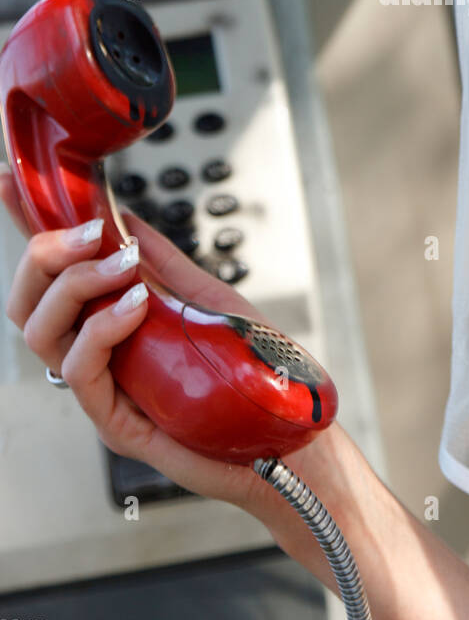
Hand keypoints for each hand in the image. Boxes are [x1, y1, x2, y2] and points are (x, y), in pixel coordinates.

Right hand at [0, 166, 328, 518]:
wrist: (290, 437)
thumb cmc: (254, 373)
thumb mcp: (206, 299)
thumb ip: (163, 264)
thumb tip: (125, 218)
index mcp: (110, 325)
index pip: (53, 276)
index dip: (28, 229)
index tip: (8, 182)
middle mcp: (97, 357)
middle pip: (27, 304)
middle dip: (44, 254)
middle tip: (87, 232)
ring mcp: (104, 392)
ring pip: (42, 334)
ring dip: (73, 286)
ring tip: (118, 266)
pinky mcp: (118, 424)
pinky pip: (81, 372)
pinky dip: (101, 329)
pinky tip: (135, 305)